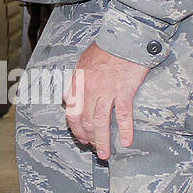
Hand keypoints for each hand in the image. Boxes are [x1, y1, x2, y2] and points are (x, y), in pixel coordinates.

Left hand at [65, 43, 149, 159]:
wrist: (124, 38)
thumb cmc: (106, 48)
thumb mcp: (82, 61)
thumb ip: (74, 81)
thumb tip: (66, 97)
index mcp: (78, 83)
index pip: (72, 112)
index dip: (76, 128)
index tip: (81, 137)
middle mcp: (89, 90)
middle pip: (85, 121)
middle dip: (88, 138)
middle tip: (93, 148)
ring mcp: (107, 92)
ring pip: (101, 123)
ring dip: (102, 141)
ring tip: (104, 154)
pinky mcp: (124, 92)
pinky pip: (123, 115)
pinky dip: (125, 130)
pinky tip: (126, 142)